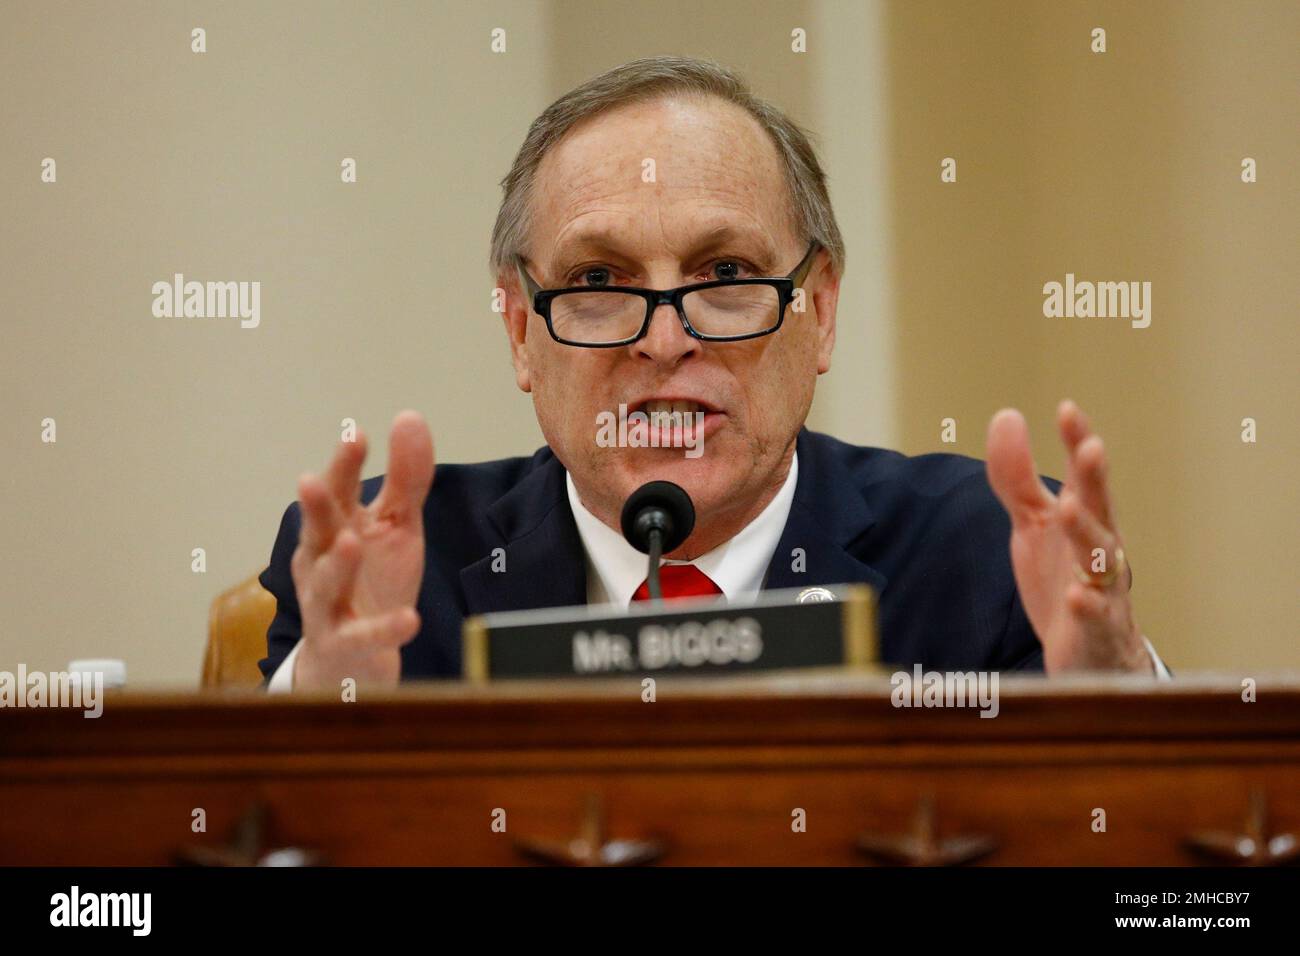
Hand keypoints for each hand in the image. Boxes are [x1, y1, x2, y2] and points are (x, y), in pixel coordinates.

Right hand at [289, 410, 434, 690]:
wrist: (356, 657)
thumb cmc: (373, 580)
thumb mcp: (397, 526)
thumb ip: (405, 479)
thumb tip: (409, 417)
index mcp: (334, 527)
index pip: (337, 491)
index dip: (343, 465)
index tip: (355, 434)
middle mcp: (322, 562)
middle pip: (318, 532)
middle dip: (316, 508)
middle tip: (313, 481)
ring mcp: (328, 604)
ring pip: (326, 584)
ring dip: (336, 565)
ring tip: (350, 543)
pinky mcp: (344, 644)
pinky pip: (362, 637)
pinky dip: (383, 629)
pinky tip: (408, 621)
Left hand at [985, 400, 1151, 673]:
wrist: (1088, 652)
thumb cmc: (1062, 576)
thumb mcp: (1032, 522)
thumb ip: (1017, 476)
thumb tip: (1006, 416)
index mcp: (1082, 518)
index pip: (1082, 474)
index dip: (1077, 441)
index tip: (1067, 409)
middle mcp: (1099, 547)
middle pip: (1099, 507)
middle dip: (1094, 478)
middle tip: (1090, 447)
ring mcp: (1102, 588)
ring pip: (1100, 557)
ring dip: (1087, 532)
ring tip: (1069, 507)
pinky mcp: (1095, 629)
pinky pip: (1095, 616)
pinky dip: (1087, 605)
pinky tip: (1076, 595)